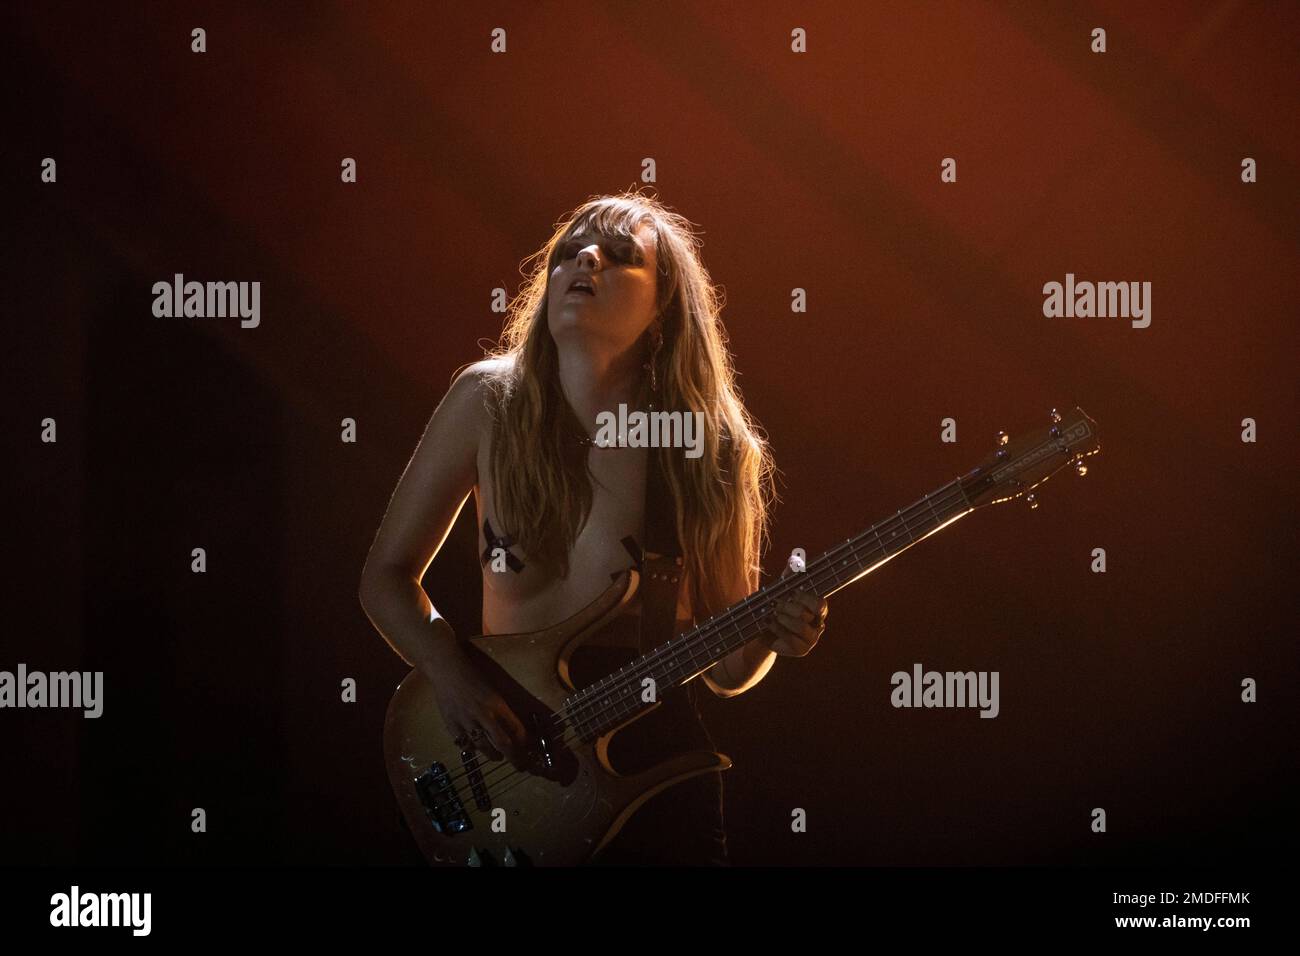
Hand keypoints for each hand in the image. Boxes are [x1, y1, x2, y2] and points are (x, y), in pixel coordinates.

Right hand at [424, 646, 531, 769]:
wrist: (448, 670)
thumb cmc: (473, 677)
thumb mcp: (492, 692)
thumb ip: (500, 711)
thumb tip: (511, 729)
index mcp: (497, 705)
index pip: (517, 730)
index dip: (524, 743)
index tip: (527, 750)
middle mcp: (484, 715)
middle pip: (504, 744)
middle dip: (515, 759)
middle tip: (520, 766)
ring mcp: (467, 722)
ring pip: (484, 748)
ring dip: (494, 756)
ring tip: (498, 757)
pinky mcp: (452, 725)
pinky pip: (465, 745)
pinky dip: (472, 748)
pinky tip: (476, 747)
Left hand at [761, 561, 827, 657]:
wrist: (763, 631)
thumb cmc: (775, 608)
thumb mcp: (780, 590)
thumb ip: (788, 575)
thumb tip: (794, 559)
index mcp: (817, 610)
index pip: (820, 604)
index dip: (806, 598)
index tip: (792, 593)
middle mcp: (818, 625)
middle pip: (806, 613)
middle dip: (788, 606)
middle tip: (776, 604)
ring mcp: (811, 640)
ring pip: (800, 626)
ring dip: (782, 617)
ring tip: (773, 614)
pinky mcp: (801, 650)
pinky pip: (791, 638)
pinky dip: (777, 628)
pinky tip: (769, 623)